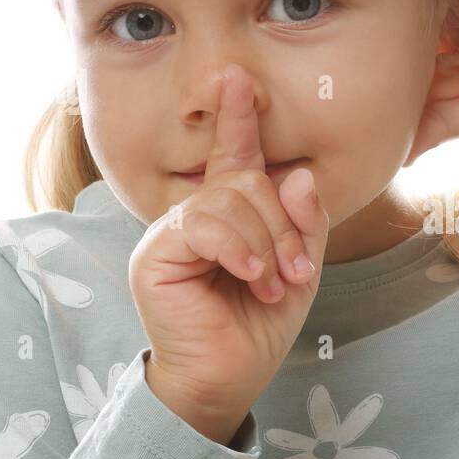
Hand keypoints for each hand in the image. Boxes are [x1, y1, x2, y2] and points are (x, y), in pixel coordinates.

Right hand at [129, 64, 329, 437]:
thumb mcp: (298, 270)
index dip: (237, 119)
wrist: (228, 378)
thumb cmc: (258, 325)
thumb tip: (297, 174)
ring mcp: (169, 232)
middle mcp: (194, 215)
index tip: (240, 80)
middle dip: (282, 224)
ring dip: (264, 244)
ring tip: (271, 284)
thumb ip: (304, 223)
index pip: (233, 156)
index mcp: (227, 214)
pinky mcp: (154, 253)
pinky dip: (238, 250)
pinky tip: (250, 278)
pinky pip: (203, 225)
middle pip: (245, 180)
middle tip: (295, 270)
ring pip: (227, 200)